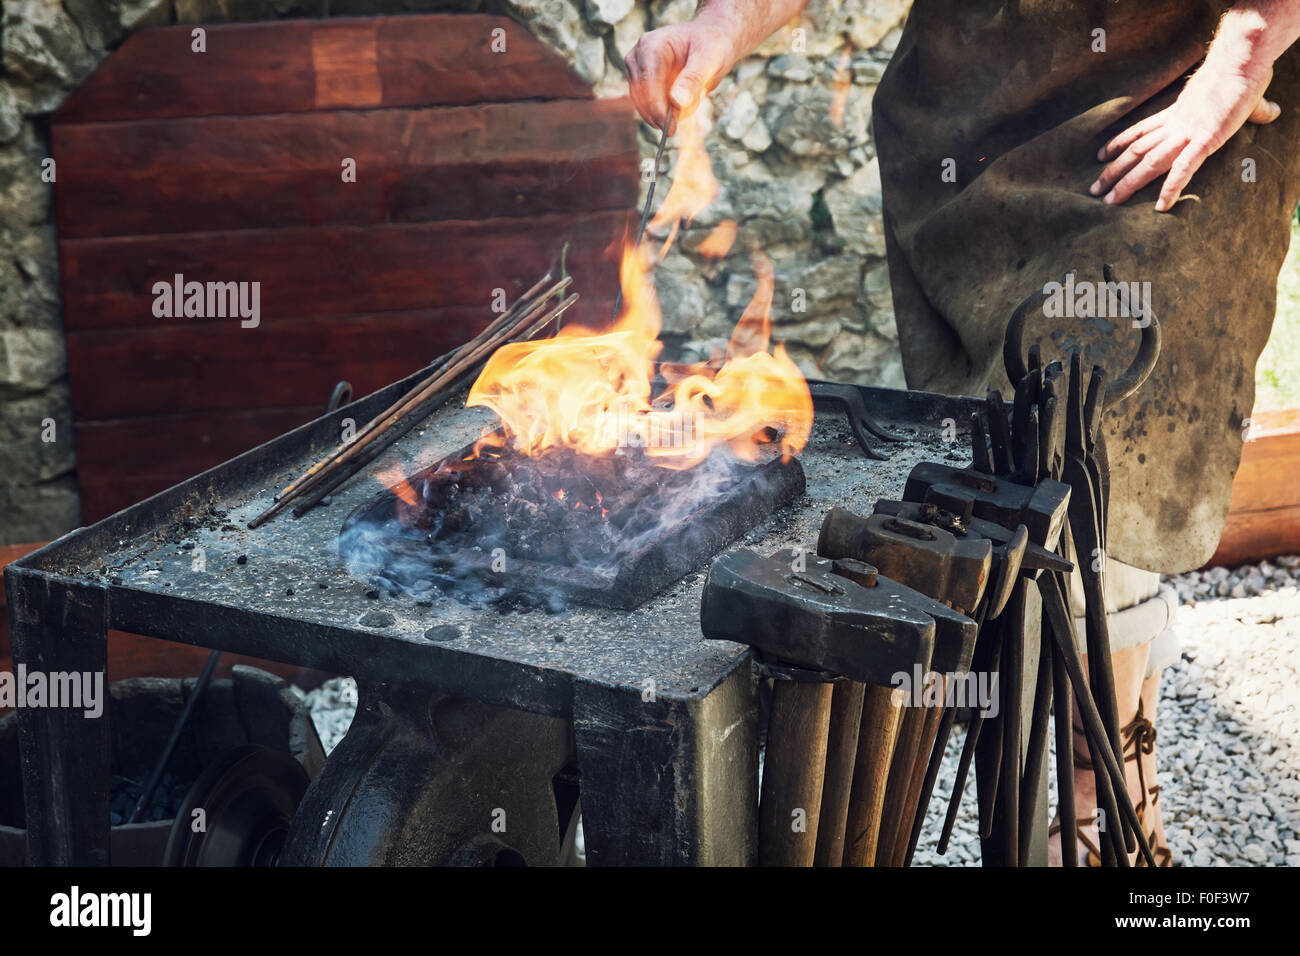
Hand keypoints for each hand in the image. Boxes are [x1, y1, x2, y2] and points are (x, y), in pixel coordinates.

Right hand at [625, 22, 736, 131]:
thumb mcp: (709, 59)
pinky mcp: (643, 87)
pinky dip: (667, 114)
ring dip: (666, 114)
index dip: (656, 106)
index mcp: (651, 45)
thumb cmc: (711, 45)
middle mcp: (638, 58)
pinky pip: (650, 110)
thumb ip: (693, 79)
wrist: (711, 42)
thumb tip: (677, 102)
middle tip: (679, 128)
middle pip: (640, 96)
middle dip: (660, 114)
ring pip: (643, 106)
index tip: (669, 128)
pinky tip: (685, 105)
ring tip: (691, 103)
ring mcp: (638, 73)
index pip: (646, 81)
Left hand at [1091, 62, 1279, 211]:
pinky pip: (1183, 169)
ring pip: (1149, 163)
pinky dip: (1170, 188)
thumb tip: (1271, 112)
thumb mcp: (1236, 95)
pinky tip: (1160, 206)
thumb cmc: (1240, 75)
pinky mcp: (1204, 140)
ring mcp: (1187, 134)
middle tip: (1094, 190)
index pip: (1141, 131)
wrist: (1240, 62)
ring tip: (1108, 200)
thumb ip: (1251, 110)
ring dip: (1128, 182)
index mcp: (1177, 114)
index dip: (1119, 143)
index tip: (1100, 155)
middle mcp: (1175, 125)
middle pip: (1137, 151)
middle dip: (1114, 171)